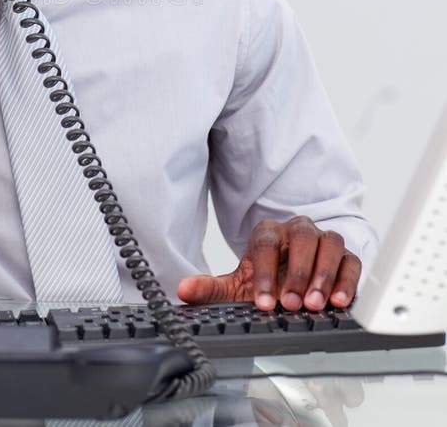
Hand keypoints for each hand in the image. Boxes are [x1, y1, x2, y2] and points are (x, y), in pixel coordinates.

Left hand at [177, 216, 360, 311]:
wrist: (292, 278)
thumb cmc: (266, 279)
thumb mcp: (238, 285)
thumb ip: (211, 288)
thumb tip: (184, 289)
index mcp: (268, 233)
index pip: (266, 243)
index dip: (264, 273)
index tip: (262, 302)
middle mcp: (297, 231)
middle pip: (302, 238)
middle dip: (297, 272)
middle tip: (291, 303)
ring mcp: (323, 241)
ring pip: (329, 245)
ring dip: (323, 275)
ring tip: (316, 304)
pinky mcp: (346, 257)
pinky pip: (351, 261)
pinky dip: (347, 280)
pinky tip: (339, 301)